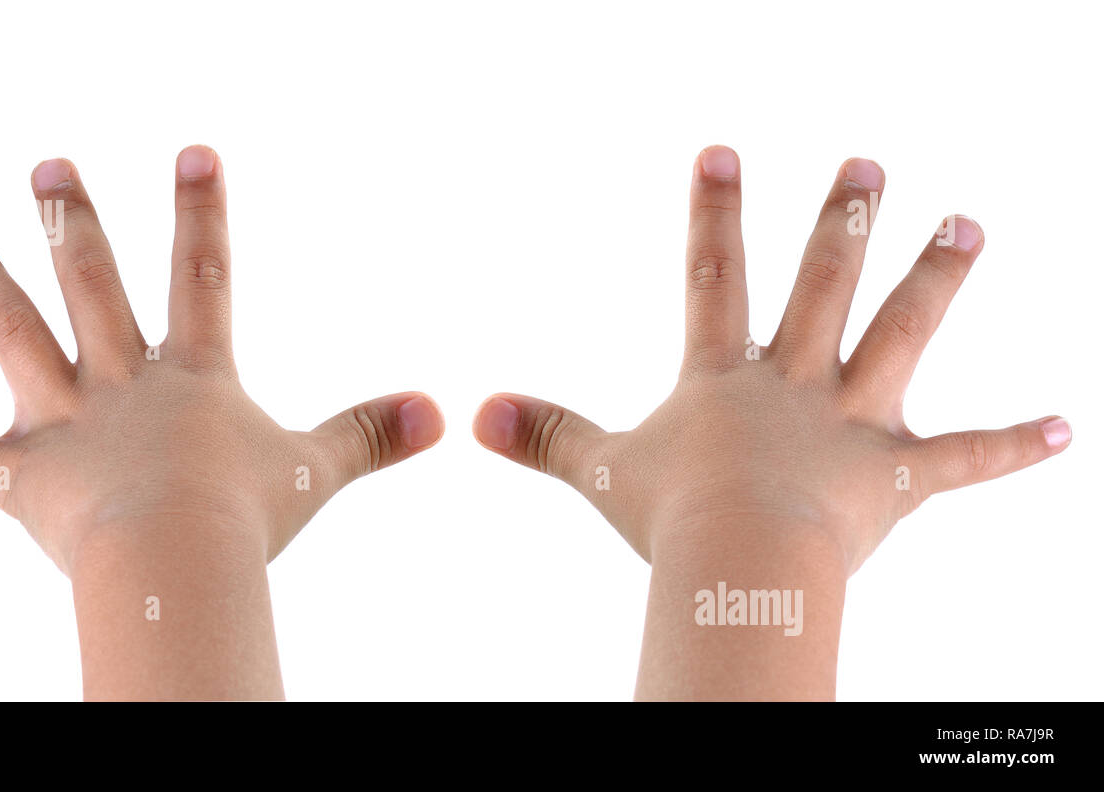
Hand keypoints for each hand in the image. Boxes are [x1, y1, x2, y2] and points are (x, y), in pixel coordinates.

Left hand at [0, 145, 443, 697]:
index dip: (202, 212)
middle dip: (72, 222)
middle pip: (93, 286)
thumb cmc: (246, 516)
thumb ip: (374, 434)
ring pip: (16, 338)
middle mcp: (122, 384)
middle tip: (45, 166)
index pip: (204, 275)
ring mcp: (67, 426)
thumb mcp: (318, 469)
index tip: (192, 152)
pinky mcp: (24, 480)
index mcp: (193, 376)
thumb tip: (444, 410)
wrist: (175, 557)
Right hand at [472, 146, 1068, 697]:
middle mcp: (795, 383)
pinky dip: (1014, 445)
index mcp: (724, 378)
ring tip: (969, 224)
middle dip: (843, 222)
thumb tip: (473, 413)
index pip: (713, 278)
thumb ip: (545, 436)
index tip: (724, 153)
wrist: (743, 559)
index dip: (715, 213)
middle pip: (823, 285)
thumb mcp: (600, 472)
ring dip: (937, 277)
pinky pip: (964, 460)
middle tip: (869, 167)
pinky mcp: (896, 477)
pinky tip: (1065, 427)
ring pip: (902, 336)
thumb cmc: (671, 518)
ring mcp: (851, 423)